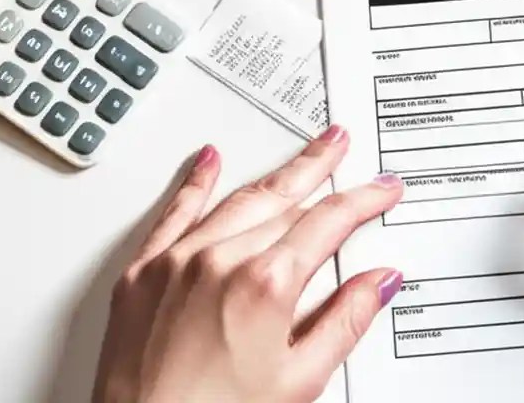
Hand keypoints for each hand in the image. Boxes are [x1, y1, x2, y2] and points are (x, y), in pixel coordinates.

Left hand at [92, 126, 404, 402]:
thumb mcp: (299, 380)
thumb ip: (345, 321)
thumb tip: (378, 281)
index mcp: (266, 284)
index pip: (328, 222)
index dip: (362, 200)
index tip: (381, 189)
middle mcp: (219, 261)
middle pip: (285, 200)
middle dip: (320, 170)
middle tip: (340, 145)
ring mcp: (176, 263)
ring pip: (237, 200)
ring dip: (275, 173)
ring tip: (300, 153)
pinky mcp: (141, 274)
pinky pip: (173, 214)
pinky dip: (195, 183)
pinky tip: (208, 162)